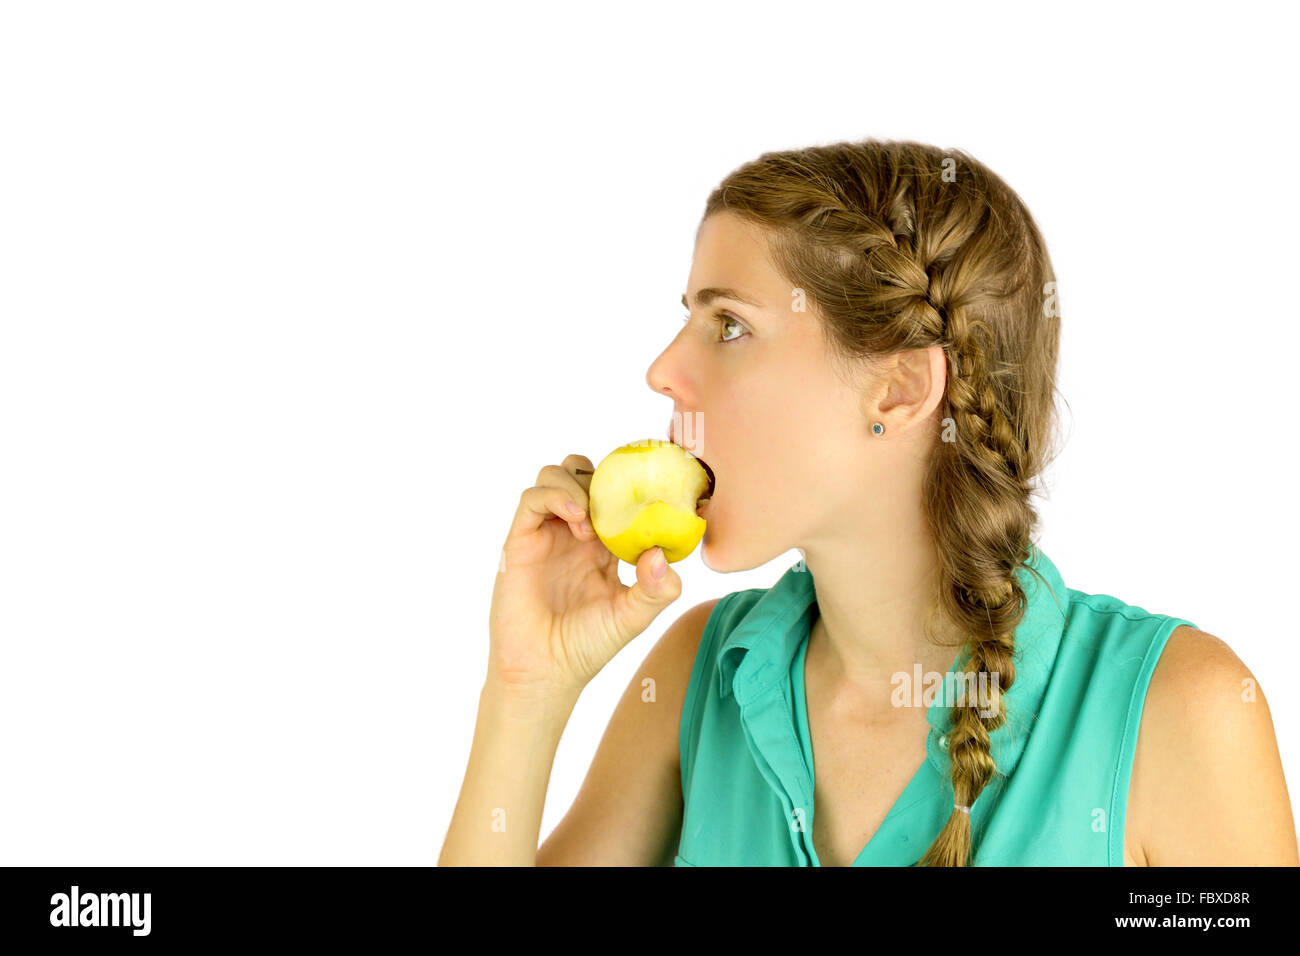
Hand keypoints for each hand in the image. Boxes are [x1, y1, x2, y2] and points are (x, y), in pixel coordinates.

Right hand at [487, 454, 682, 698]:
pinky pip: (533, 498)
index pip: (617, 494)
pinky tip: (575, 517)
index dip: (632, 485)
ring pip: (556, 475)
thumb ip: (656, 590)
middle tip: (615, 506)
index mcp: (606, 545)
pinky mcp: (522, 540)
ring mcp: (548, 533)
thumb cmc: (587, 646)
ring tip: (589, 523)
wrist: (544, 671)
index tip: (652, 490)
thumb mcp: (633, 617)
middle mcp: (575, 532)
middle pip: (585, 473)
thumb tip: (661, 553)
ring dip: (577, 485)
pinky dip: (555, 495)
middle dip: (603, 478)